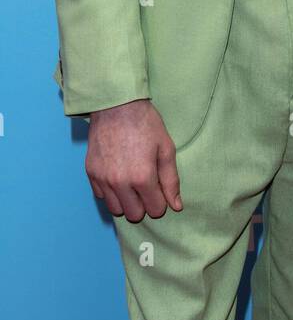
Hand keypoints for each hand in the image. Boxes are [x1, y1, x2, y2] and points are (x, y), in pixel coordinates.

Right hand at [85, 99, 181, 221]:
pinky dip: (110, 191)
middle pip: (134, 215)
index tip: (160, 189)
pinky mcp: (90, 173)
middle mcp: (120, 183)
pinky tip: (118, 175)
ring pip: (116, 209)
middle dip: (143, 205)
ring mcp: (102, 179)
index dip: (161, 201)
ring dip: (126, 201)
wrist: (116, 105)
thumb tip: (176, 206)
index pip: (155, 210)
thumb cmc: (146, 124)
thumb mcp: (166, 148)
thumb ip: (171, 180)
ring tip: (131, 182)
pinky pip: (101, 196)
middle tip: (146, 186)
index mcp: (142, 177)